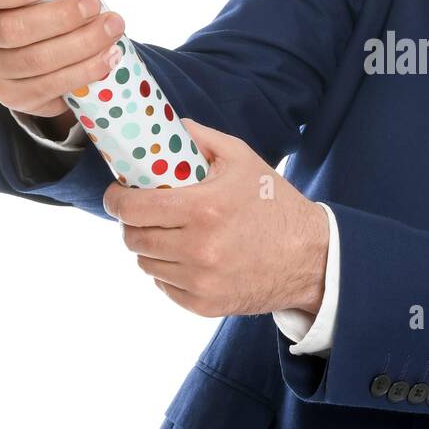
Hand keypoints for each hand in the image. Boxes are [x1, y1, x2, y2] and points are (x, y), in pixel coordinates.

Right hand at [0, 0, 123, 122]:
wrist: (52, 46)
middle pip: (13, 31)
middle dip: (60, 18)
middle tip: (96, 4)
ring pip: (35, 62)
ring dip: (80, 46)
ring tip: (113, 30)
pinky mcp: (14, 95)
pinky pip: (49, 87)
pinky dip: (83, 72)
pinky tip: (108, 59)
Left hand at [105, 119, 329, 318]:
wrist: (311, 257)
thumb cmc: (275, 203)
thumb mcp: (243, 159)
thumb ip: (201, 138)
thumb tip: (166, 124)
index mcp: (203, 208)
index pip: (132, 208)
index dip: (116, 199)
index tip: (118, 193)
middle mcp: (198, 248)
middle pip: (133, 238)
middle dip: (132, 222)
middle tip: (145, 213)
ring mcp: (200, 280)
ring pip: (145, 264)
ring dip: (150, 248)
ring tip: (171, 234)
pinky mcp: (204, 304)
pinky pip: (164, 286)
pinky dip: (169, 272)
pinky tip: (189, 258)